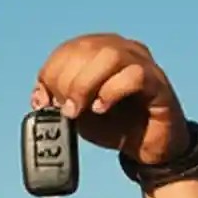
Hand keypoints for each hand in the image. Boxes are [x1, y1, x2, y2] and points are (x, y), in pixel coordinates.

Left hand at [32, 33, 189, 164]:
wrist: (147, 148)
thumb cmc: (114, 125)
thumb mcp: (77, 113)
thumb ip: (58, 101)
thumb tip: (40, 97)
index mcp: (99, 53)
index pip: (68, 48)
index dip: (51, 73)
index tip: (47, 101)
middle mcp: (122, 51)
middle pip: (86, 48)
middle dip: (66, 80)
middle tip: (65, 108)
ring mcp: (142, 64)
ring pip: (109, 56)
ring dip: (85, 84)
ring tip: (79, 110)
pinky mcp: (157, 83)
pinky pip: (134, 75)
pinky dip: (111, 92)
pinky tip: (101, 108)